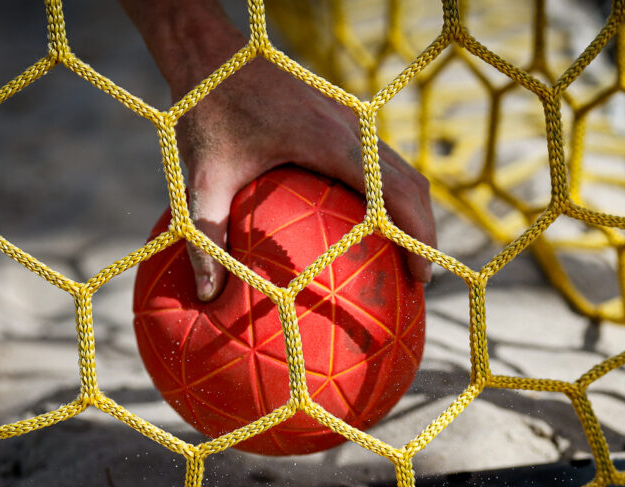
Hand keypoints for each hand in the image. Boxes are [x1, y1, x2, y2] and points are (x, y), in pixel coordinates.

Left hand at [120, 0, 434, 300]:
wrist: (212, 53)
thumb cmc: (205, 112)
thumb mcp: (200, 180)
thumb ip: (206, 239)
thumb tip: (204, 295)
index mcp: (327, 141)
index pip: (392, 191)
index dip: (416, 234)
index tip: (419, 276)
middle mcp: (349, 127)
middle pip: (410, 183)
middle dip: (424, 232)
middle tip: (418, 281)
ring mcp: (348, 118)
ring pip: (400, 169)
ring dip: (412, 212)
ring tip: (404, 259)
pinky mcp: (340, 117)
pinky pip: (379, 159)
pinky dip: (390, 193)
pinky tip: (368, 227)